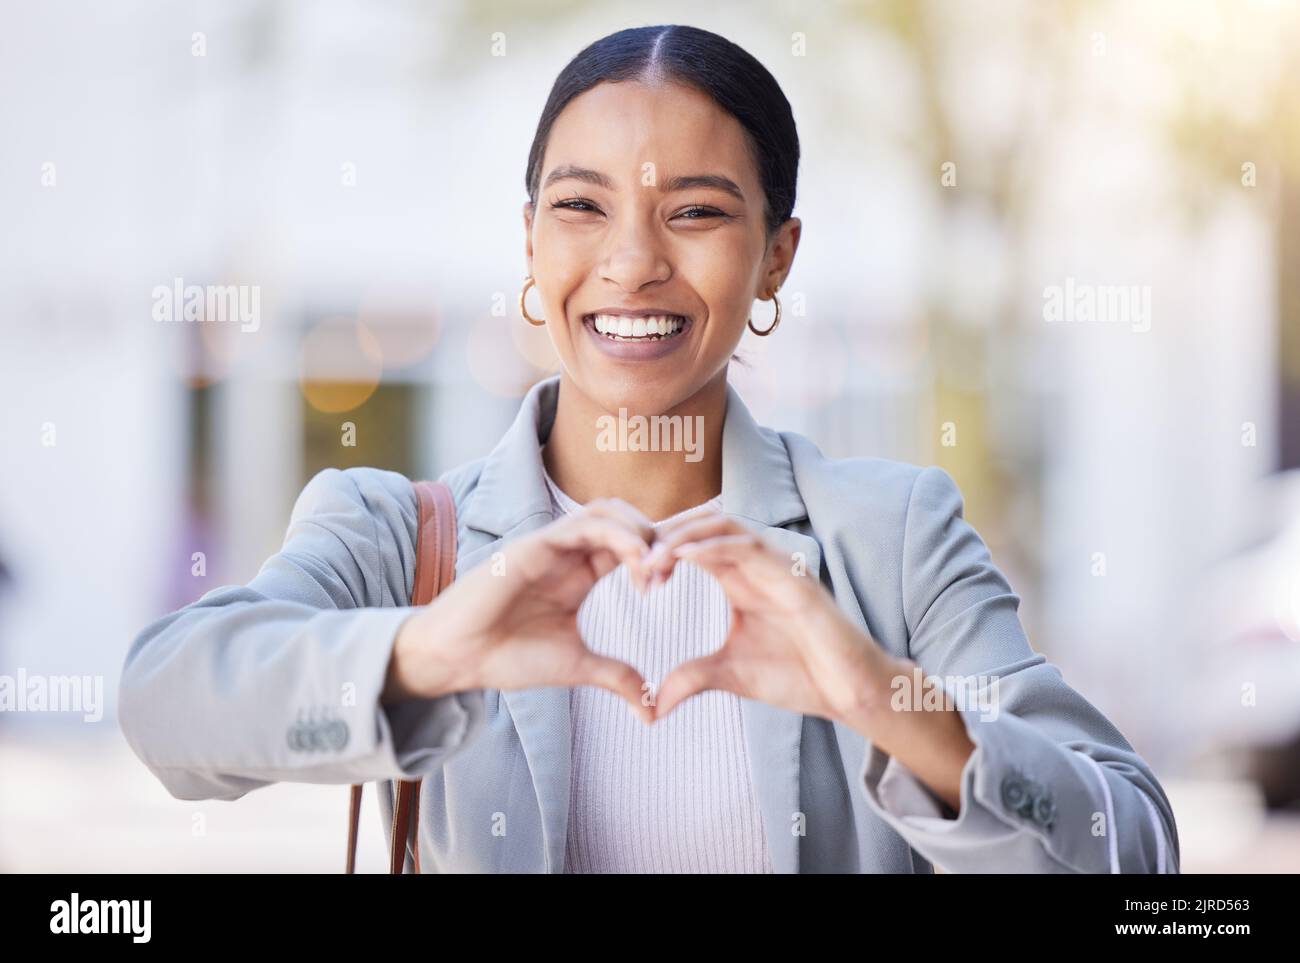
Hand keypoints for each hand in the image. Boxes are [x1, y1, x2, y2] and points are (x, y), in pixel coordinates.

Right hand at [384, 499, 657, 722]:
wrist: (459, 659)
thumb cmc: (508, 657)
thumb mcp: (577, 666)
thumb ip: (617, 677)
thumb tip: (652, 710)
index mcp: (581, 572)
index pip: (629, 543)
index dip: (656, 555)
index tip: (667, 585)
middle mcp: (569, 552)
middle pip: (624, 517)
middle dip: (654, 537)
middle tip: (666, 573)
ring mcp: (551, 544)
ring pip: (607, 511)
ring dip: (639, 531)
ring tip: (653, 568)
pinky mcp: (535, 545)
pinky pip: (583, 524)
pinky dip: (618, 536)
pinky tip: (635, 564)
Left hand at [643, 510, 905, 725]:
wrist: (847, 692)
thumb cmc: (798, 676)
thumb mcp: (728, 674)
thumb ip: (690, 679)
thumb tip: (651, 706)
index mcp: (739, 577)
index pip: (692, 543)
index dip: (659, 550)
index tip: (633, 576)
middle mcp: (755, 563)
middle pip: (702, 524)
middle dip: (664, 535)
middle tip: (633, 561)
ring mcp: (776, 566)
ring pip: (723, 525)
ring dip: (683, 536)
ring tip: (651, 557)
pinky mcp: (793, 578)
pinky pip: (750, 547)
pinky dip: (714, 546)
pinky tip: (684, 556)